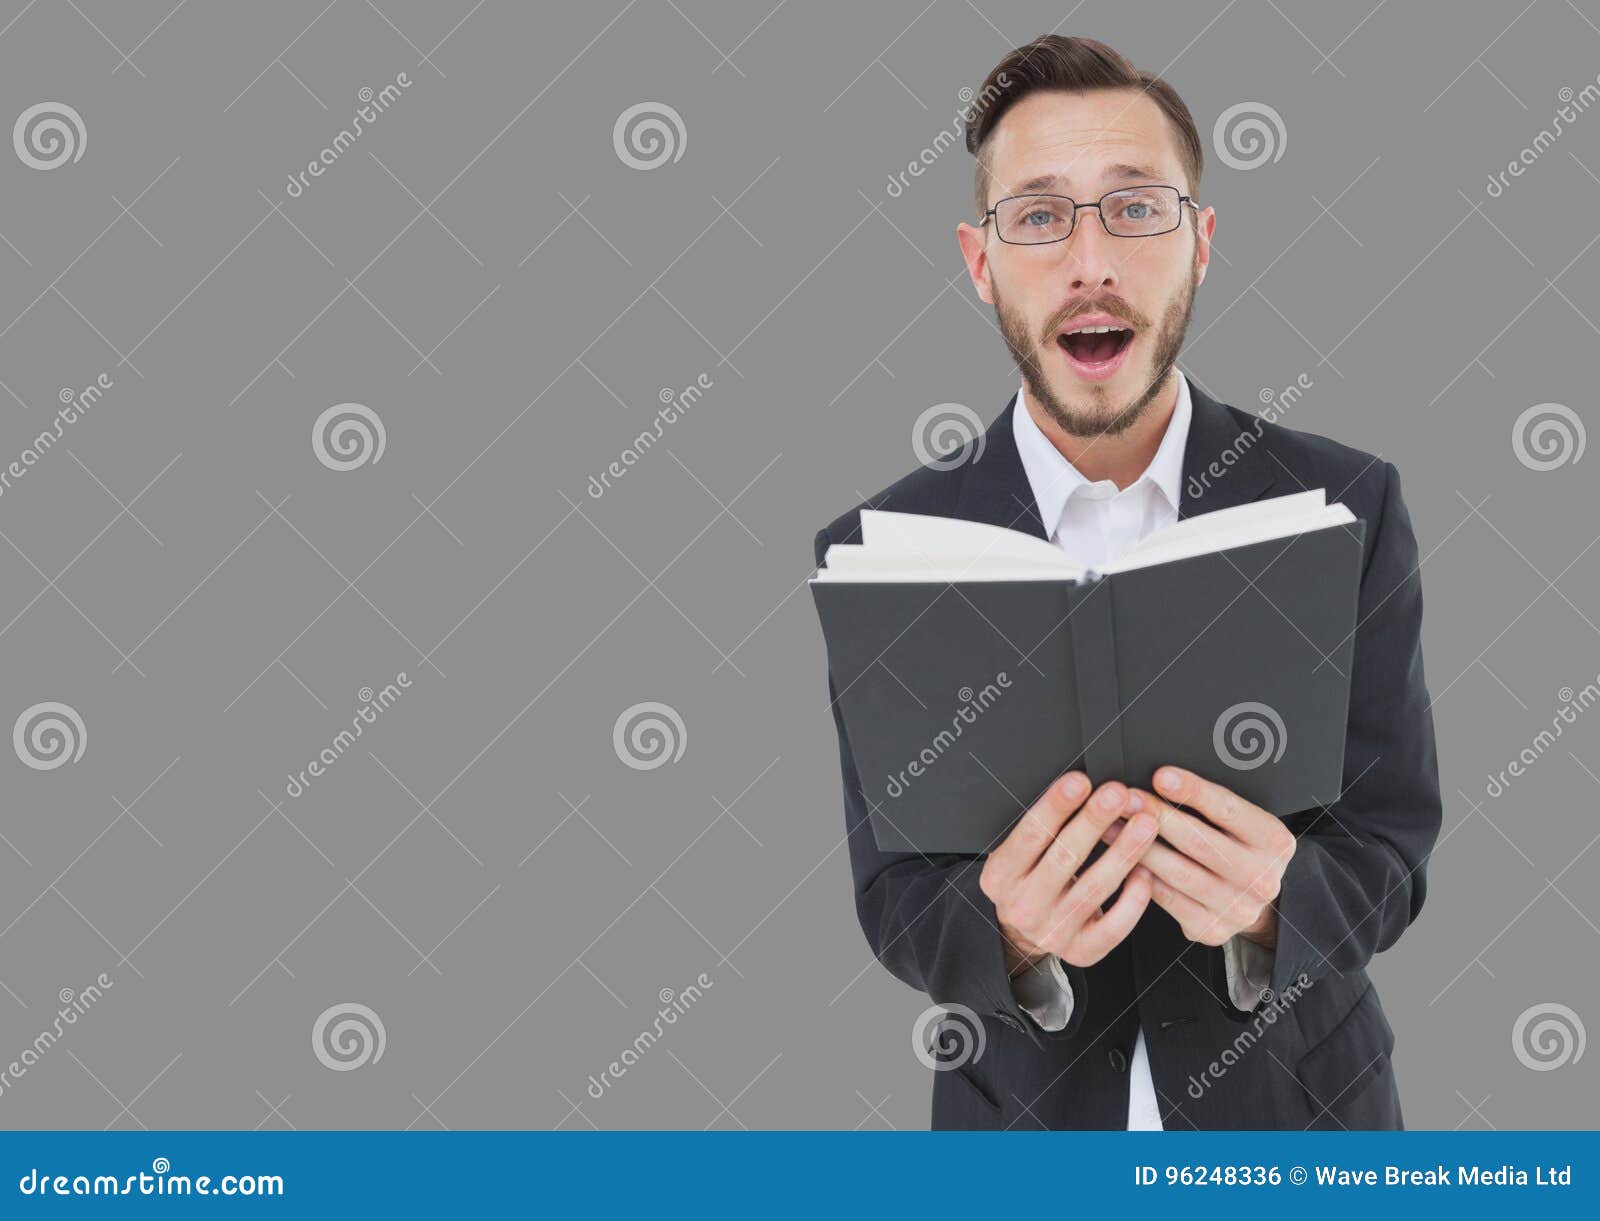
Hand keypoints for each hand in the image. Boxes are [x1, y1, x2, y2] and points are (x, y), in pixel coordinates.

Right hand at [979, 772, 1155, 973]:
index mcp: (1001, 876)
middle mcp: (1023, 906)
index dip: (1056, 806)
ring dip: (1123, 852)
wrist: (1023, 932)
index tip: (1080, 782)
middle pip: (1064, 858)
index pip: (1030, 835)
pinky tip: (1146, 872)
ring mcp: (1053, 932)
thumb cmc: (1028, 879)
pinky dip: (1133, 898)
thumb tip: (1083, 788)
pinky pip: (1115, 926)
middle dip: (1094, 822)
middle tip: (1118, 794)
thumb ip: (1043, 828)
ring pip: (1094, 889)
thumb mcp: (1018, 854)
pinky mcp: (1081, 951)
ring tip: (1144, 824)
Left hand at [1108, 766, 1295, 949]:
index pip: (1229, 810)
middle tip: (1124, 799)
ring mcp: (1238, 909)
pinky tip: (1123, 859)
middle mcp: (1261, 878)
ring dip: (1138, 847)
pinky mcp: (1211, 929)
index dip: (1193, 791)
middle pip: (1200, 842)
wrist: (1252, 897)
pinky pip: (1167, 899)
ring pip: (1178, 873)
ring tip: (1110, 826)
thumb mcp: (1243, 822)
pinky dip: (1142, 877)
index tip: (1160, 776)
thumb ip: (1213, 804)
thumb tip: (1162, 778)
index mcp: (1274, 842)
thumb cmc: (1237, 847)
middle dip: (1156, 816)